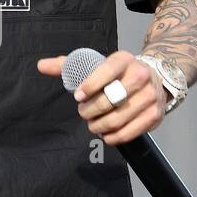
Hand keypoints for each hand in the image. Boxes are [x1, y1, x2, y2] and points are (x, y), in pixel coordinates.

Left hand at [36, 49, 167, 145]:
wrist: (155, 78)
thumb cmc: (117, 74)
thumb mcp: (96, 64)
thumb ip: (68, 65)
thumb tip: (41, 65)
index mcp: (124, 59)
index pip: (106, 70)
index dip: (90, 85)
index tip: (78, 96)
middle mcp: (140, 75)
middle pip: (110, 99)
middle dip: (90, 110)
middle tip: (83, 112)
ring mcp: (150, 96)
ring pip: (118, 119)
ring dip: (99, 126)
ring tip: (93, 124)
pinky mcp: (154, 114)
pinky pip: (130, 132)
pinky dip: (113, 137)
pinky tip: (105, 134)